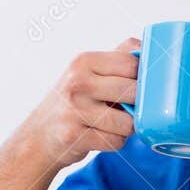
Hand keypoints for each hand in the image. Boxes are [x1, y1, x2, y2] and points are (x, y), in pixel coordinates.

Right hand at [18, 37, 139, 170]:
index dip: (144, 78)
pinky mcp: (74, 136)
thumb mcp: (87, 71)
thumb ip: (118, 57)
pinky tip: (101, 135)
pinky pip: (116, 141)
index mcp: (84, 61)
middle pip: (134, 92)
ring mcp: (75, 110)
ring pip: (129, 122)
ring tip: (113, 123)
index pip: (132, 63)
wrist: (38, 135)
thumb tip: (151, 48)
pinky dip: (115, 141)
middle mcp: (78, 82)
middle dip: (138, 104)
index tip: (142, 86)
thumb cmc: (73, 101)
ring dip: (127, 127)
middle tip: (128, 108)